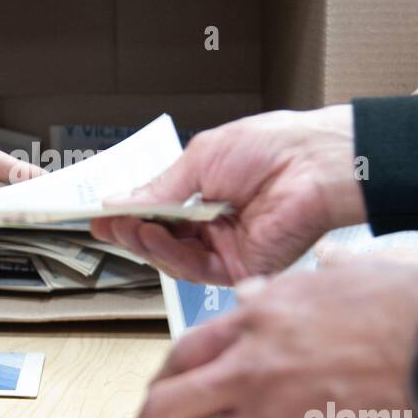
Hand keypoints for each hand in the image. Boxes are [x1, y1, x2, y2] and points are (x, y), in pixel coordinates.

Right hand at [92, 107, 363, 283]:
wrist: (315, 162)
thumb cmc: (274, 148)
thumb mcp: (201, 159)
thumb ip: (161, 189)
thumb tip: (121, 202)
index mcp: (210, 197)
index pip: (162, 215)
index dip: (131, 216)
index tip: (102, 215)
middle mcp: (217, 227)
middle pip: (163, 241)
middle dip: (131, 233)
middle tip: (107, 224)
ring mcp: (228, 250)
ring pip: (174, 259)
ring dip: (146, 243)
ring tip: (128, 226)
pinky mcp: (240, 268)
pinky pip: (195, 269)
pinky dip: (170, 253)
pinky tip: (155, 234)